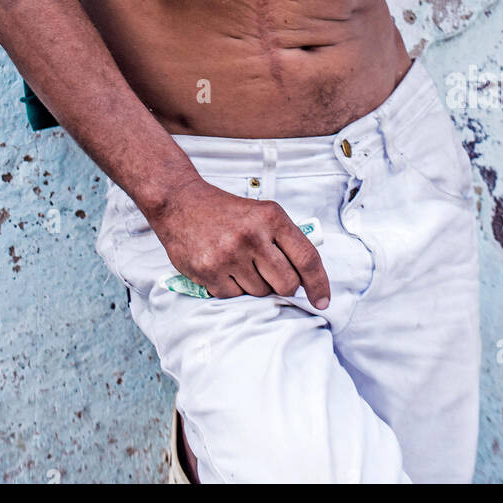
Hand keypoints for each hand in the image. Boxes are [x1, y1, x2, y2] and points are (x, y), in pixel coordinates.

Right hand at [149, 178, 330, 307]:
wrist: (180, 201)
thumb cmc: (224, 210)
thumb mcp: (261, 212)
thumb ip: (283, 240)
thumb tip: (305, 279)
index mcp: (271, 217)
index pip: (307, 258)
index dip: (319, 284)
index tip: (322, 300)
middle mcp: (252, 235)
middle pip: (287, 283)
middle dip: (282, 286)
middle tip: (268, 274)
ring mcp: (230, 254)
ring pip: (260, 293)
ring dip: (253, 285)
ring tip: (237, 262)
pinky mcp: (209, 271)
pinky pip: (233, 297)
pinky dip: (231, 288)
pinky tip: (221, 267)